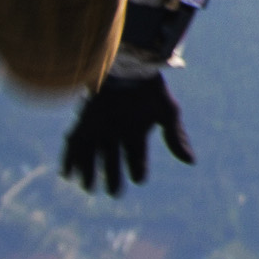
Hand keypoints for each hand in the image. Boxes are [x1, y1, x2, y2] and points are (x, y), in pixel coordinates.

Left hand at [62, 70, 195, 193]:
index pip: (136, 155)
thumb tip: (191, 162)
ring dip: (89, 172)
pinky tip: (67, 175)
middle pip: (112, 158)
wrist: (127, 63)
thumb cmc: (149, 87)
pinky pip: (73, 143)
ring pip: (91, 154)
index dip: (137, 169)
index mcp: (136, 130)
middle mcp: (116, 130)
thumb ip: (176, 138)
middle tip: (113, 194)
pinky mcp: (84, 121)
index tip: (138, 179)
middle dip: (112, 176)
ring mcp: (98, 126)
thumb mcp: (169, 113)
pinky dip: (70, 159)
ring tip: (88, 189)